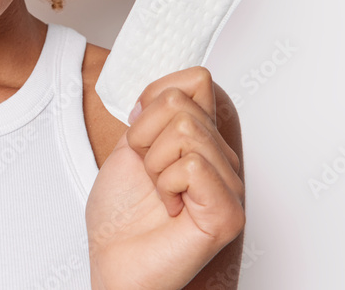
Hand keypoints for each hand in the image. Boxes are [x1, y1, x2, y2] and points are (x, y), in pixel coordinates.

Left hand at [86, 67, 244, 289]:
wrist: (114, 264)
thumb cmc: (120, 217)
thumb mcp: (129, 148)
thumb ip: (150, 115)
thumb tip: (163, 88)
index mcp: (202, 141)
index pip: (197, 79)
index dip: (156, 97)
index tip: (139, 132)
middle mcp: (222, 160)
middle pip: (182, 103)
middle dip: (145, 138)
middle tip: (148, 175)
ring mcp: (230, 186)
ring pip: (186, 131)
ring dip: (154, 164)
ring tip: (159, 193)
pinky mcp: (228, 212)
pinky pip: (193, 165)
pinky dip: (166, 184)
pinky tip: (170, 209)